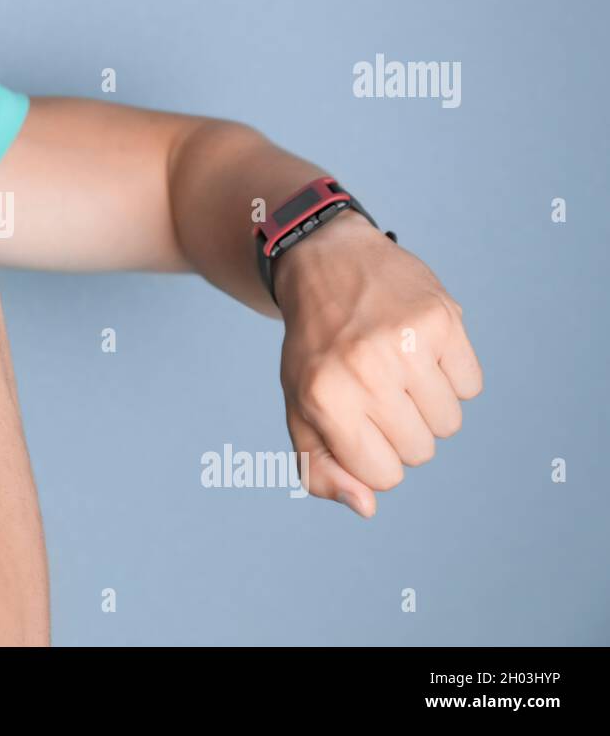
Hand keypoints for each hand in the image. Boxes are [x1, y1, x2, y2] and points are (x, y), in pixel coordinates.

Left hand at [273, 210, 483, 516]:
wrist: (327, 263)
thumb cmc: (315, 347)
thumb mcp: (298, 407)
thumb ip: (319, 469)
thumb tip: (366, 507)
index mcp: (325, 398)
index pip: (384, 476)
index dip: (376, 457)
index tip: (361, 425)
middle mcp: (365, 370)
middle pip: (421, 452)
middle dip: (401, 430)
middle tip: (376, 389)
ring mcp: (406, 342)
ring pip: (449, 423)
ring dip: (428, 405)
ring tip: (398, 369)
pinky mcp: (442, 318)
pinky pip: (471, 385)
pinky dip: (452, 376)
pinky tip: (419, 350)